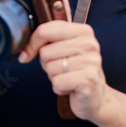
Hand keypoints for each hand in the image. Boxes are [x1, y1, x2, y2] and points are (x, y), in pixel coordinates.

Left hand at [17, 0, 112, 122]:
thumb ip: (50, 34)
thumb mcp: (65, 47)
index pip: (46, 30)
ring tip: (67, 76)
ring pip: (50, 68)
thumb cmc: (76, 70)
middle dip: (46, 64)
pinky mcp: (88, 80)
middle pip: (45, 52)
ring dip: (53, 76)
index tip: (29, 53)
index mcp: (83, 31)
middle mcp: (89, 43)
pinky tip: (70, 86)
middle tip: (60, 67)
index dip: (32, 44)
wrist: (96, 97)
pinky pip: (57, 83)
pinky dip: (59, 88)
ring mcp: (91, 62)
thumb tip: (30, 30)